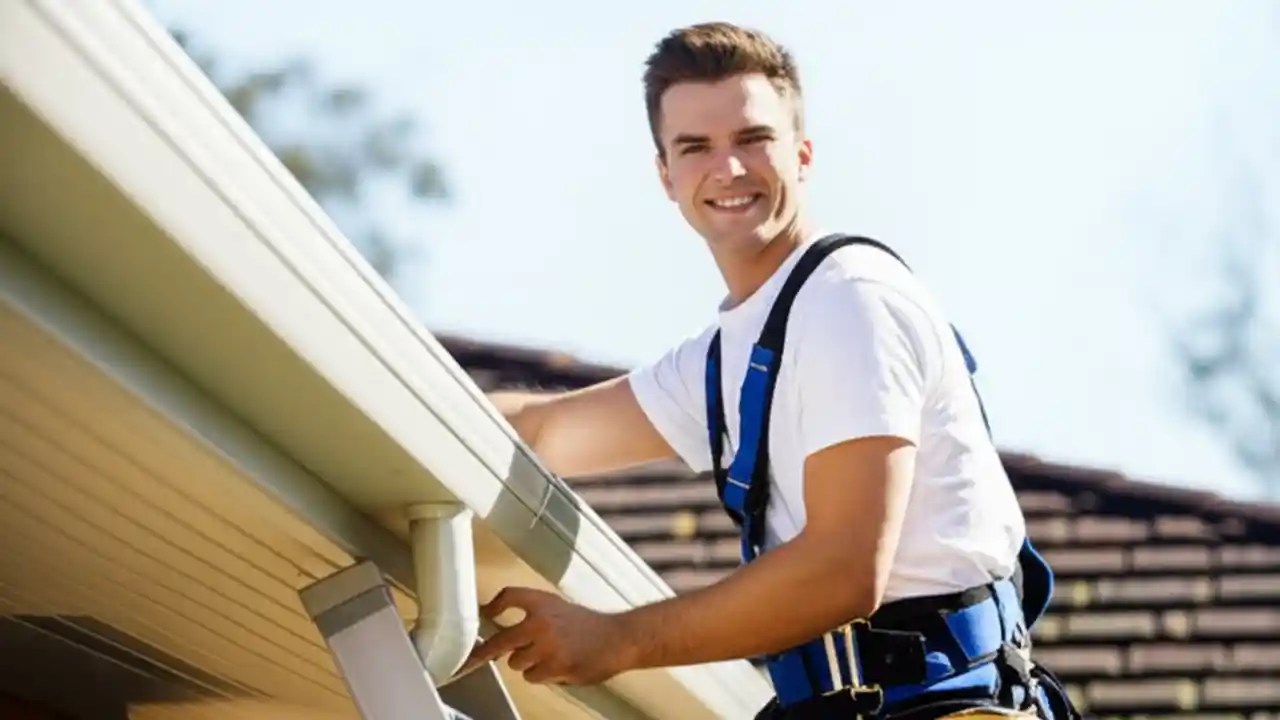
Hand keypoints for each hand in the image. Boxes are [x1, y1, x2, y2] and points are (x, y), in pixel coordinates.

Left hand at [455, 587, 633, 684]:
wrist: (619, 638)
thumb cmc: (590, 625)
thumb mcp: (560, 609)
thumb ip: (535, 615)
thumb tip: (507, 631)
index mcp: (543, 602)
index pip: (509, 595)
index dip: (493, 607)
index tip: (485, 614)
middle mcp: (541, 622)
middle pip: (500, 640)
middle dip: (487, 652)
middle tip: (475, 658)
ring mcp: (547, 647)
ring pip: (516, 663)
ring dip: (525, 663)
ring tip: (545, 657)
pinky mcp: (555, 667)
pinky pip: (532, 676)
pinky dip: (540, 675)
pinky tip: (556, 667)